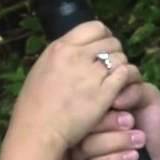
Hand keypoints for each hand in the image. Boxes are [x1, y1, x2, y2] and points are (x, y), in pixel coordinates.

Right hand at [9, 21, 142, 154]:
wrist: (38, 132)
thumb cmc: (33, 107)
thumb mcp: (41, 70)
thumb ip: (60, 58)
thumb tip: (74, 51)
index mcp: (60, 47)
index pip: (93, 27)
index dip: (103, 36)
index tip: (102, 47)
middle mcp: (77, 55)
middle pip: (111, 41)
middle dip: (113, 52)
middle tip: (110, 65)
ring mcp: (92, 73)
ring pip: (120, 57)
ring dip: (120, 66)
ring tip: (115, 78)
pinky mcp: (105, 92)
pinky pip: (125, 74)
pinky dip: (126, 78)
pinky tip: (121, 88)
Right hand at [70, 82, 159, 159]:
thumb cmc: (156, 129)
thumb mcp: (150, 100)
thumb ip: (134, 88)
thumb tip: (114, 98)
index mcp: (95, 110)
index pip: (83, 101)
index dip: (102, 103)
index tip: (123, 107)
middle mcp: (84, 130)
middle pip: (81, 124)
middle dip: (110, 123)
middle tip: (132, 123)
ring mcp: (83, 154)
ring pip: (86, 146)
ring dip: (117, 142)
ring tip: (139, 141)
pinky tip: (133, 157)